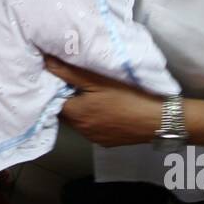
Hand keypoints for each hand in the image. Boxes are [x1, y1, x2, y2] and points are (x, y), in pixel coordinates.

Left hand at [43, 55, 161, 146]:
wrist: (157, 119)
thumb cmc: (127, 96)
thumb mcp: (97, 80)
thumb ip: (69, 71)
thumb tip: (46, 60)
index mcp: (75, 114)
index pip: (54, 100)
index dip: (57, 87)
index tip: (63, 76)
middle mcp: (81, 130)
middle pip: (67, 112)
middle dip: (70, 98)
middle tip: (80, 82)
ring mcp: (94, 138)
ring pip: (80, 121)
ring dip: (83, 109)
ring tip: (94, 94)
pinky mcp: (107, 143)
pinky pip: (94, 129)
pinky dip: (95, 119)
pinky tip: (107, 109)